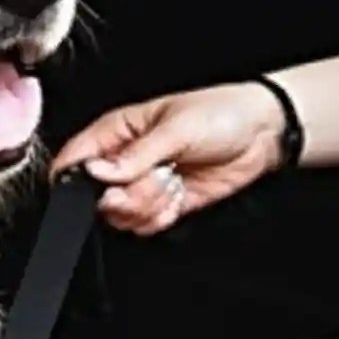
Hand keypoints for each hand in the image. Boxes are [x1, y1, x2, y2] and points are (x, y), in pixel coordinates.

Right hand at [52, 82, 287, 235]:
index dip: (77, 178)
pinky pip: (145, 225)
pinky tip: (179, 196)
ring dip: (148, 205)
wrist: (262, 134)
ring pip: (120, 214)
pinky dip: (162, 217)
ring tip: (172, 180)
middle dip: (124, 195)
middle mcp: (123, 161)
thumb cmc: (220, 114)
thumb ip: (136, 155)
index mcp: (116, 132)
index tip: (102, 183)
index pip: (75, 159)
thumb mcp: (177, 128)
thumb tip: (98, 172)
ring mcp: (141, 185)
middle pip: (96, 195)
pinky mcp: (161, 205)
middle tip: (153, 178)